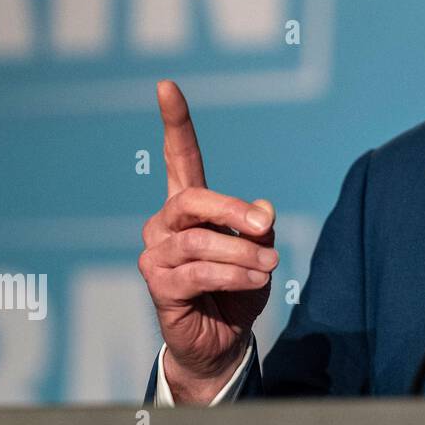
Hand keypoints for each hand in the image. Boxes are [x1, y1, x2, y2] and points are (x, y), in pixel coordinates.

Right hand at [138, 80, 278, 402]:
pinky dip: (233, 275)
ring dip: (243, 255)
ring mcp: (157, 253)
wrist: (222, 339)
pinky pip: (199, 272)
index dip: (174, 122)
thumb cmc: (239, 286)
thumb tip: (262, 209)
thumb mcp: (259, 249)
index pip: (180, 156)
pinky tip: (253, 282)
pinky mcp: (158, 284)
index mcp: (190, 204)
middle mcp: (165, 222)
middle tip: (266, 227)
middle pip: (193, 199)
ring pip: (202, 241)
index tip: (166, 85)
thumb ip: (258, 226)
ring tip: (268, 268)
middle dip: (233, 211)